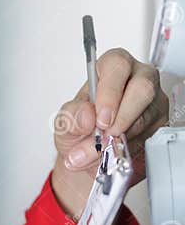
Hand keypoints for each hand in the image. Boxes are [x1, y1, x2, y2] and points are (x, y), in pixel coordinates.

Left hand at [51, 48, 168, 218]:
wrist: (87, 158)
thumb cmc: (79, 131)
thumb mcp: (64, 124)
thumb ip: (71, 118)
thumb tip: (86, 115)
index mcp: (110, 69)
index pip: (117, 66)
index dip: (110, 92)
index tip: (100, 117)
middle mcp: (136, 79)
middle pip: (142, 88)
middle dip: (121, 116)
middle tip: (104, 135)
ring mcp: (152, 102)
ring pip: (146, 116)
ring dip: (120, 139)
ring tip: (97, 152)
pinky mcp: (160, 124)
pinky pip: (150, 135)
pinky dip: (129, 149)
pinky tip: (113, 153)